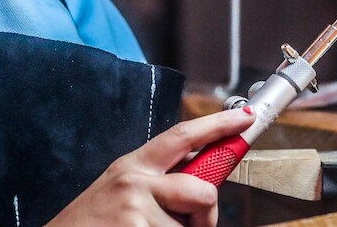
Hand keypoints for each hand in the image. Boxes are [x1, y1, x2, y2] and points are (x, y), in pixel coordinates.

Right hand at [48, 107, 254, 225]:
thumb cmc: (91, 223)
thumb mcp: (120, 190)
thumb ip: (158, 180)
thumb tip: (201, 177)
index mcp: (133, 165)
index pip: (182, 136)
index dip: (217, 125)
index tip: (245, 119)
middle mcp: (134, 181)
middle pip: (203, 190)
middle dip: (205, 215)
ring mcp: (134, 209)